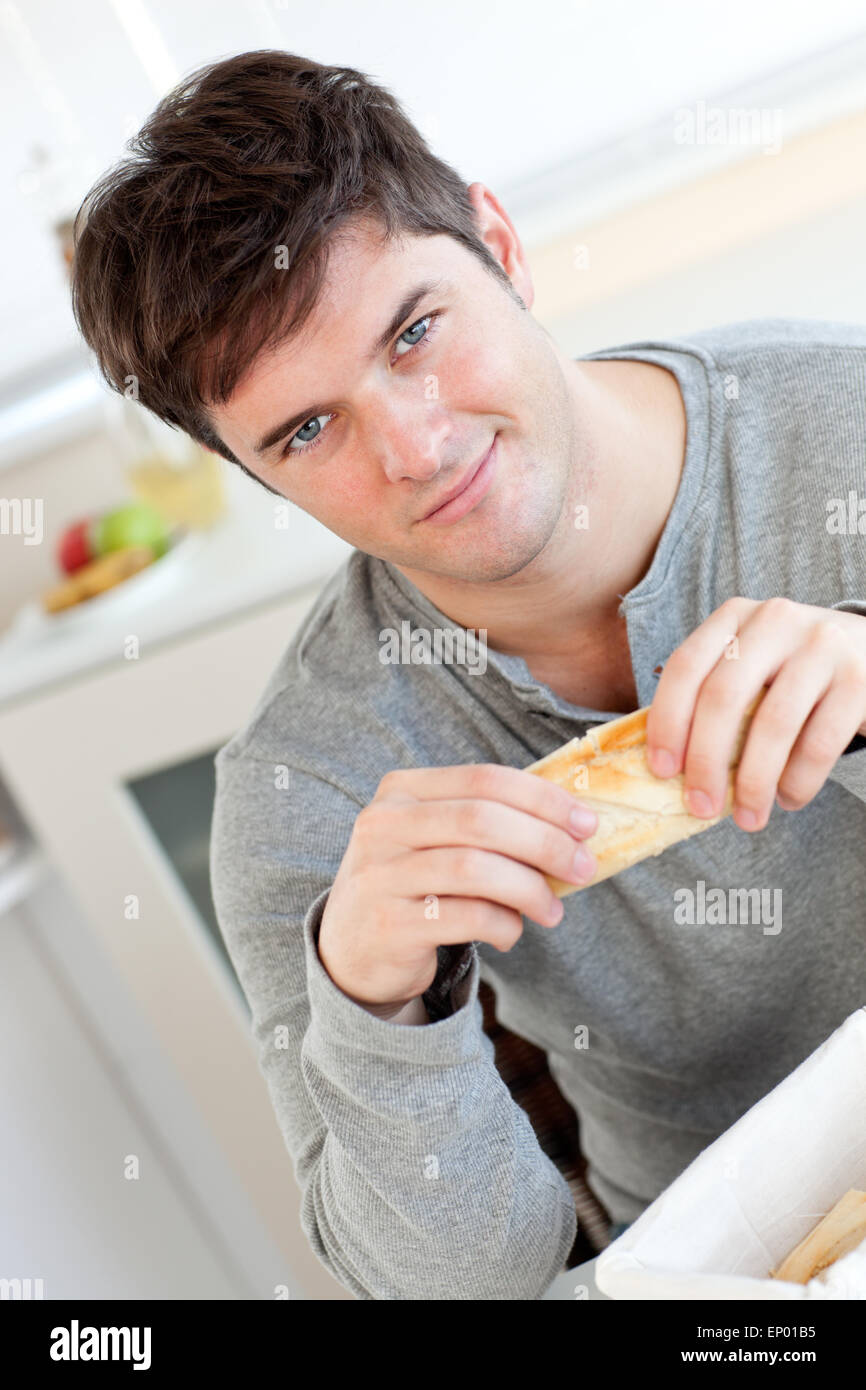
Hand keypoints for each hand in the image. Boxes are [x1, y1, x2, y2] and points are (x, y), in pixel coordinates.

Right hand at [317, 763, 598, 1015]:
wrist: (351, 948)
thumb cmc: (415, 884)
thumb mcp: (435, 839)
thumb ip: (488, 823)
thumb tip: (574, 825)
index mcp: (402, 790)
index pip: (485, 779)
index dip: (544, 799)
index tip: (587, 823)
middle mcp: (383, 825)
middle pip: (482, 819)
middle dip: (545, 842)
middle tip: (583, 867)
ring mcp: (381, 875)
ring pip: (475, 868)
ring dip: (530, 889)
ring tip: (553, 910)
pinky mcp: (389, 925)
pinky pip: (465, 918)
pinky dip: (503, 925)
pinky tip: (512, 933)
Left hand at [644, 596, 865, 832]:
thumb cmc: (796, 670)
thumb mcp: (753, 663)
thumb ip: (715, 694)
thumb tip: (670, 767)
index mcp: (736, 616)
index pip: (686, 666)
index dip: (667, 722)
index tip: (662, 771)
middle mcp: (776, 620)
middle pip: (723, 696)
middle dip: (705, 761)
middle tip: (700, 807)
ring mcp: (822, 646)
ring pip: (773, 724)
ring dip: (754, 782)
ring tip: (748, 817)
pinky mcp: (860, 679)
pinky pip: (819, 743)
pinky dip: (798, 781)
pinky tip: (788, 799)